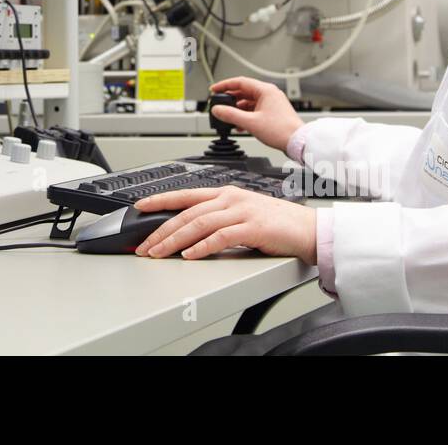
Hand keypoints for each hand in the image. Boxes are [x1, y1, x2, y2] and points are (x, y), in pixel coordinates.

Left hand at [133, 186, 317, 264]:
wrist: (308, 228)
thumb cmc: (276, 224)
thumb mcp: (241, 215)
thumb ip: (218, 220)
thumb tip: (189, 234)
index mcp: (225, 193)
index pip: (185, 195)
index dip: (160, 200)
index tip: (139, 207)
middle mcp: (230, 198)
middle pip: (187, 213)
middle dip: (161, 230)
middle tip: (144, 246)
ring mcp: (241, 211)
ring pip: (199, 223)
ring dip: (175, 240)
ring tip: (159, 253)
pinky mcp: (253, 227)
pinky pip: (221, 236)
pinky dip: (203, 246)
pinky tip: (190, 255)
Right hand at [209, 77, 303, 153]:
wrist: (297, 142)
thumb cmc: (281, 130)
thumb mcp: (251, 122)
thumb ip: (231, 115)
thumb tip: (217, 110)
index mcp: (266, 90)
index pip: (240, 82)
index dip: (224, 85)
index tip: (214, 90)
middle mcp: (269, 94)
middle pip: (244, 91)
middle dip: (230, 99)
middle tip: (219, 104)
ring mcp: (272, 103)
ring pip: (249, 102)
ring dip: (237, 109)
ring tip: (228, 118)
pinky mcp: (273, 113)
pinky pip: (255, 110)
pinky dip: (245, 115)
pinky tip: (239, 124)